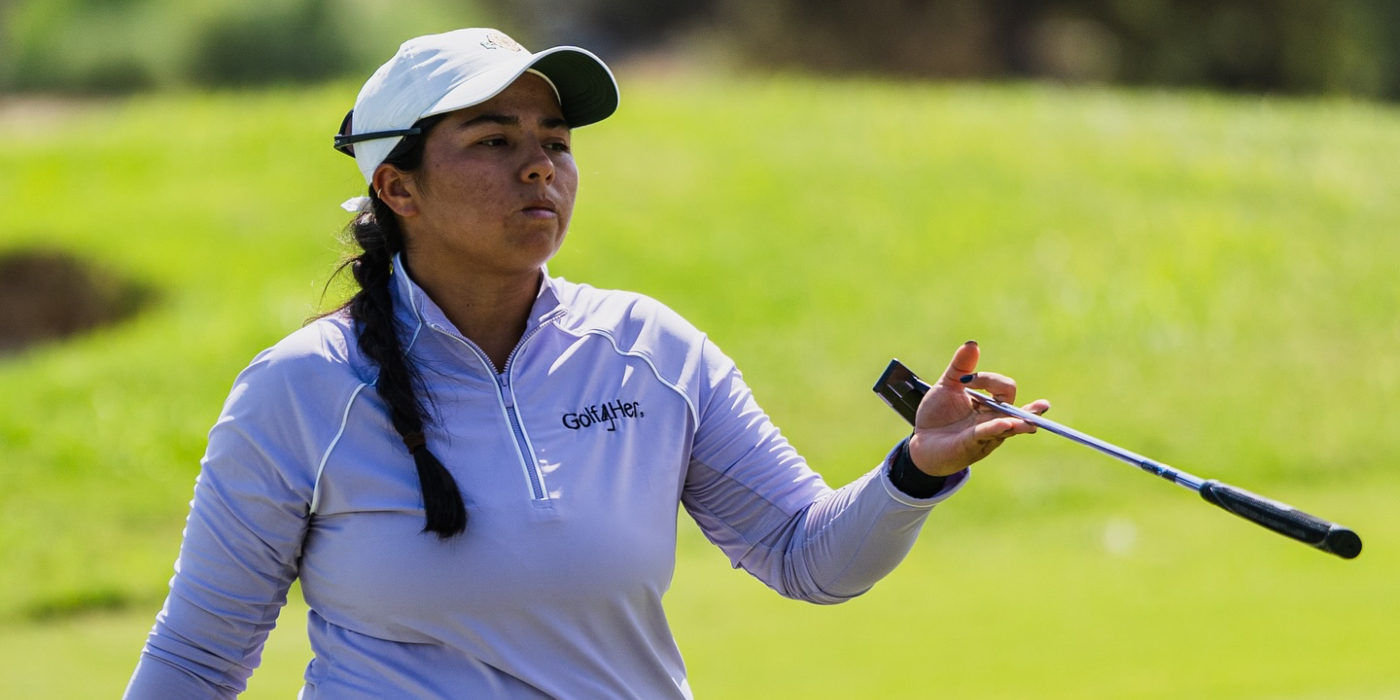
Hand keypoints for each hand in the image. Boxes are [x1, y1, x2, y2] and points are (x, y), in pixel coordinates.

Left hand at [908, 341, 1050, 476]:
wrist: (920, 440)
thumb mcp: (948, 385)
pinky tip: (1006, 424)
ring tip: (1029, 422)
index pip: (1004, 388)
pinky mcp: (970, 445)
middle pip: (1017, 412)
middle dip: (1031, 411)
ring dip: (1018, 423)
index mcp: (991, 404)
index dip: (989, 380)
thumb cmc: (938, 414)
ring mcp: (985, 434)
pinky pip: (986, 435)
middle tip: (1043, 406)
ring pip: (1007, 427)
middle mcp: (993, 420)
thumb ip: (961, 366)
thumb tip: (973, 343)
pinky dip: (995, 428)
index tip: (965, 380)